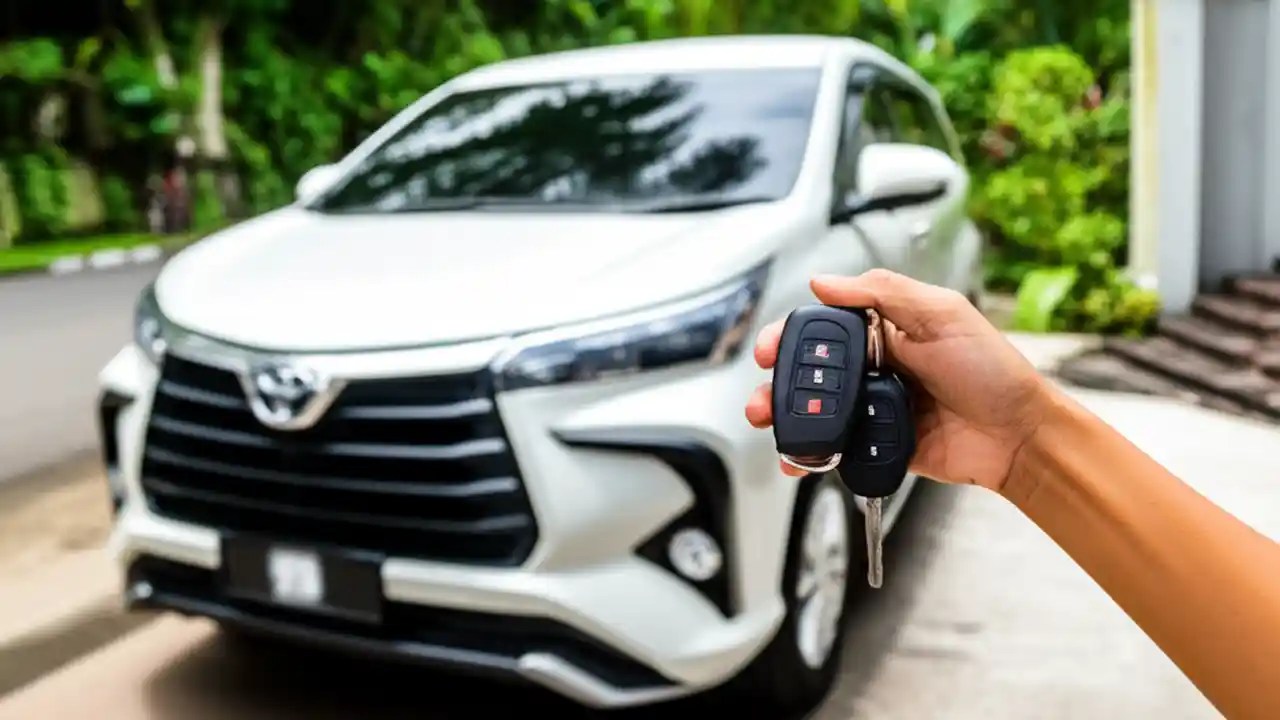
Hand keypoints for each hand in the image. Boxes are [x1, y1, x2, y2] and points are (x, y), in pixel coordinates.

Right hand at [745, 269, 1052, 491]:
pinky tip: (796, 459)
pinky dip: (811, 455)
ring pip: (816, 412)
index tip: (770, 346)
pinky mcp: (879, 445)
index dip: (791, 337)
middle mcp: (875, 369)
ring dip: (786, 419)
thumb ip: (882, 292)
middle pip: (811, 374)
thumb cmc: (993, 371)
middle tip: (763, 395)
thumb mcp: (943, 314)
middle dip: (778, 383)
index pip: (824, 330)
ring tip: (770, 424)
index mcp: (886, 331)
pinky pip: (836, 448)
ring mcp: (874, 409)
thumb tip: (824, 281)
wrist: (1019, 436)